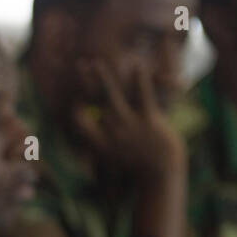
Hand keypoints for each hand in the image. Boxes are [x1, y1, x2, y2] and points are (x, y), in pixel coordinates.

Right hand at [71, 60, 184, 182]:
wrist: (161, 173)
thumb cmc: (135, 169)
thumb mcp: (112, 161)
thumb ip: (97, 150)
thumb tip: (82, 150)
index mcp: (100, 144)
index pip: (80, 122)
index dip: (76, 109)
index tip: (77, 98)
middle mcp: (111, 132)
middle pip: (93, 103)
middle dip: (85, 82)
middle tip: (80, 65)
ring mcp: (130, 124)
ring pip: (111, 96)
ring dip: (102, 78)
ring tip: (97, 63)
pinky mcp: (149, 119)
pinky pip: (143, 96)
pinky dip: (140, 81)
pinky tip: (137, 67)